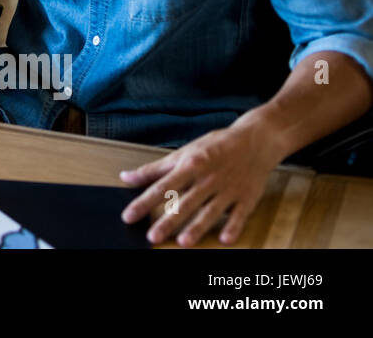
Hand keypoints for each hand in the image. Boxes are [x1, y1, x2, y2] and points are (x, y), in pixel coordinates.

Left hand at [119, 120, 283, 246]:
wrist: (255, 140)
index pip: (162, 187)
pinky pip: (239, 215)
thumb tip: (126, 178)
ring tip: (183, 242)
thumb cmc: (215, 147)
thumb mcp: (183, 153)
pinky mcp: (246, 197)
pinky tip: (224, 239)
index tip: (128, 216)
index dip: (144, 202)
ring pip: (210, 211)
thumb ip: (155, 169)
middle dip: (168, 220)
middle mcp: (207, 179)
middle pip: (184, 202)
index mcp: (190, 165)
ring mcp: (228, 189)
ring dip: (197, 227)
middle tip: (152, 237)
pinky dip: (232, 226)